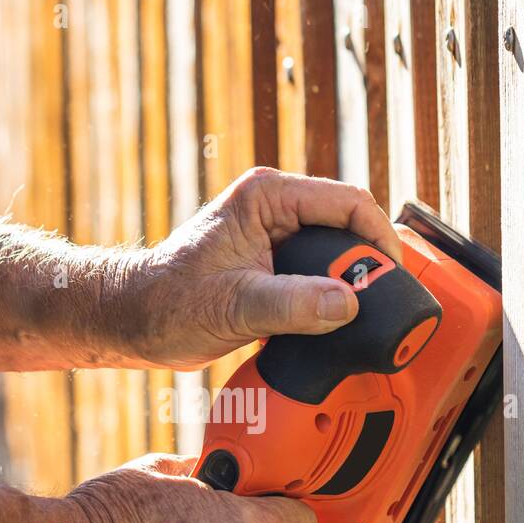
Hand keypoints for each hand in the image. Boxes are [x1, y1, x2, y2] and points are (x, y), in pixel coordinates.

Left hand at [122, 167, 402, 368]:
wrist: (132, 322)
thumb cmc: (166, 305)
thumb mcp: (234, 307)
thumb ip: (292, 304)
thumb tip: (346, 304)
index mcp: (267, 197)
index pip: (348, 203)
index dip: (378, 240)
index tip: (391, 278)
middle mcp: (274, 209)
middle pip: (347, 229)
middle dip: (363, 268)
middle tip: (369, 308)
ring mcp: (273, 237)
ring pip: (334, 255)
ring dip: (345, 286)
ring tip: (351, 319)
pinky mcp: (271, 265)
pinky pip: (316, 276)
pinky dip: (326, 300)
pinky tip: (327, 325)